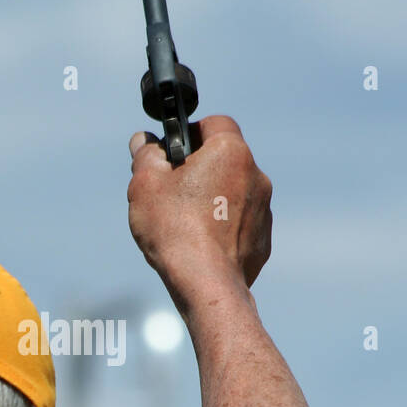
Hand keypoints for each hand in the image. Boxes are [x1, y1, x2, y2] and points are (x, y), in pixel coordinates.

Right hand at [127, 114, 272, 297]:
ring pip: (233, 193)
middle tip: (171, 189)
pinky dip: (222, 228)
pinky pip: (239, 224)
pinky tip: (199, 244)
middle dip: (199, 169)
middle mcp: (256, 175)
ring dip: (212, 199)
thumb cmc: (176, 228)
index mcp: (231, 152)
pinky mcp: (262, 239)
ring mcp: (263, 209)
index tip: (173, 151)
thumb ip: (146, 155)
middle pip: (224, 160)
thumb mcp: (145, 183)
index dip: (191, 131)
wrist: (206, 282)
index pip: (215, 123)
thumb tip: (144, 142)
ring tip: (183, 222)